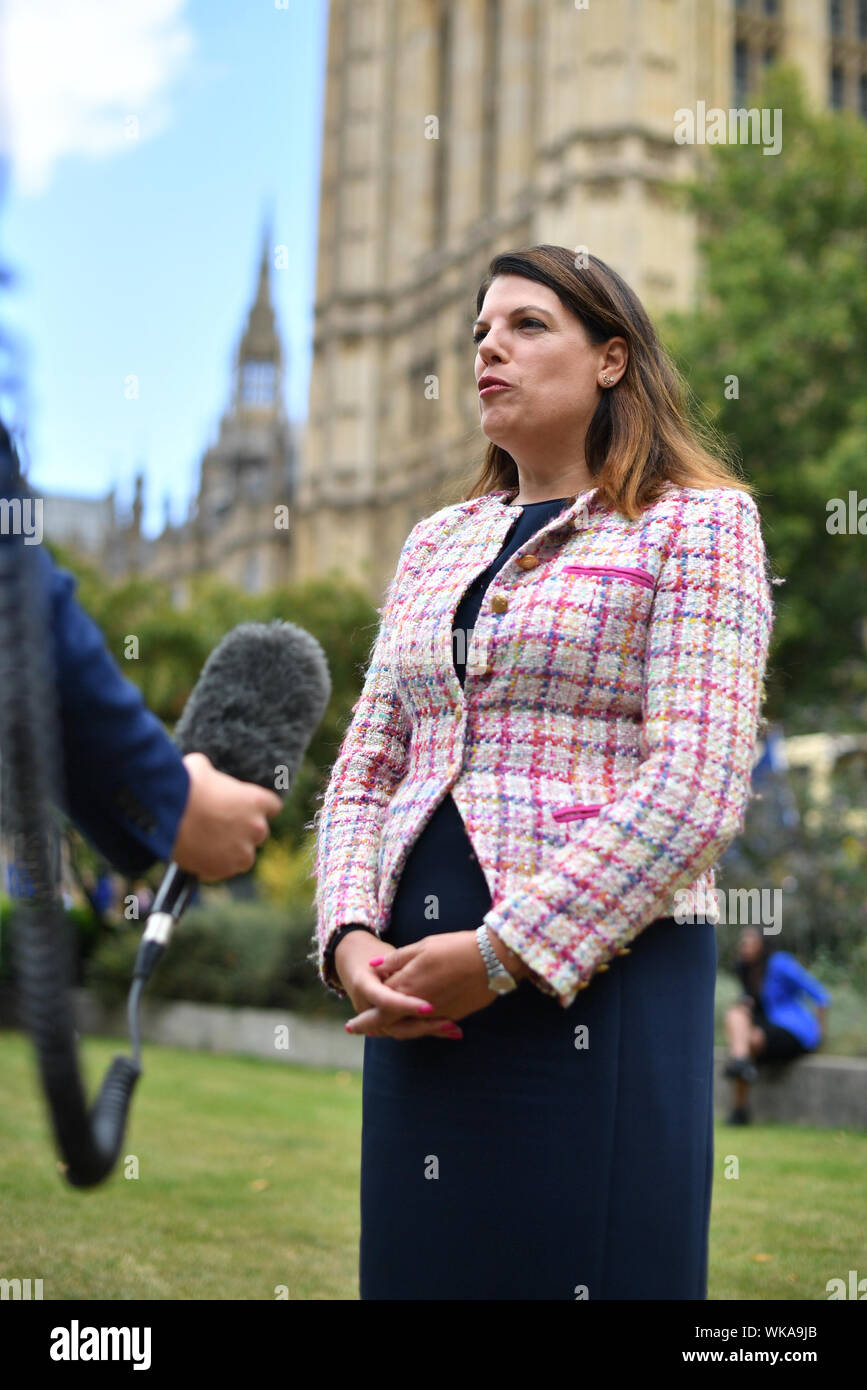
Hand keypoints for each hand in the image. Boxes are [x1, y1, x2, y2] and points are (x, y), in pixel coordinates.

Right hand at [171, 752, 281, 880]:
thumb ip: (214, 777)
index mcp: (257, 801)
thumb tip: (205, 775)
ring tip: (209, 844)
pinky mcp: (222, 869)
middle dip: (243, 830)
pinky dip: (213, 866)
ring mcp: (241, 852)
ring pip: (244, 856)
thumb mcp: (203, 767)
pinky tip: (197, 855)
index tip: (243, 808)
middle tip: (220, 826)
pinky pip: (223, 870)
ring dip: (232, 851)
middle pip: (258, 832)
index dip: (255, 808)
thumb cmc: (185, 784)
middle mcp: (256, 828)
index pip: (272, 807)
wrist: (166, 811)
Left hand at [345, 931, 508, 1037]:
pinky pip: (430, 1027)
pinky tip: (415, 1026)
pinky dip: (419, 1028)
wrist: (491, 959)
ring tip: (379, 1030)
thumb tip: (374, 967)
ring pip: (409, 1028)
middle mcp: (418, 1004)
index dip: (365, 1013)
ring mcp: (436, 1013)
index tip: (352, 1023)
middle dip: (370, 1027)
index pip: (379, 1002)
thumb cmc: (455, 947)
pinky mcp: (452, 1015)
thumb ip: (396, 960)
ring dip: (393, 1029)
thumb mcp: (423, 946)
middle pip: (388, 1022)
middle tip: (355, 1029)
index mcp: (407, 984)